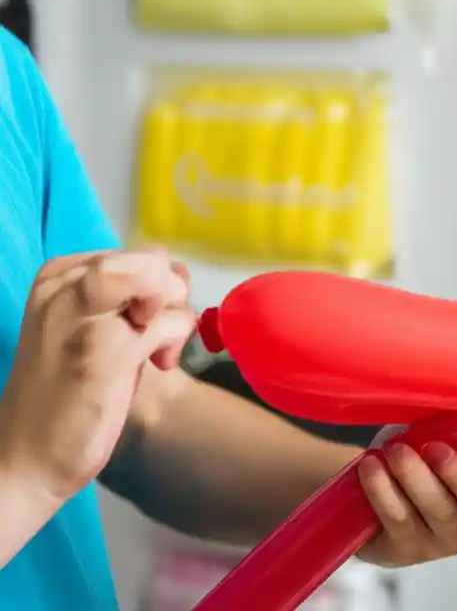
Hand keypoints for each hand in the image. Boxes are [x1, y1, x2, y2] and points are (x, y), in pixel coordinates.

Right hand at [0, 250, 191, 501]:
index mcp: (58, 276)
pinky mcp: (106, 349)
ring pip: (165, 282)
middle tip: (157, 334)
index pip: (137, 254)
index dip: (159, 286)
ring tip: (156, 352)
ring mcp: (84, 315)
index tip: (145, 320)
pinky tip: (156, 367)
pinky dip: (175, 343)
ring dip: (176, 318)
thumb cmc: (66, 391)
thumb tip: (177, 277)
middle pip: (155, 261)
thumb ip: (125, 297)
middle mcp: (66, 286)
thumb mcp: (89, 326)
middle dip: (172, 298)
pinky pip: (171, 321)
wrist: (27, 455)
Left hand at [355, 442, 456, 567]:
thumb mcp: (434, 439)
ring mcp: (440, 539)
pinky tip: (371, 466)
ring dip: (414, 476)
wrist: (366, 501)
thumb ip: (452, 430)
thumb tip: (450, 398)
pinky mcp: (405, 550)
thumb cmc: (411, 461)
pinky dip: (383, 490)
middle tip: (433, 447)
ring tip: (394, 451)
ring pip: (437, 511)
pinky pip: (399, 519)